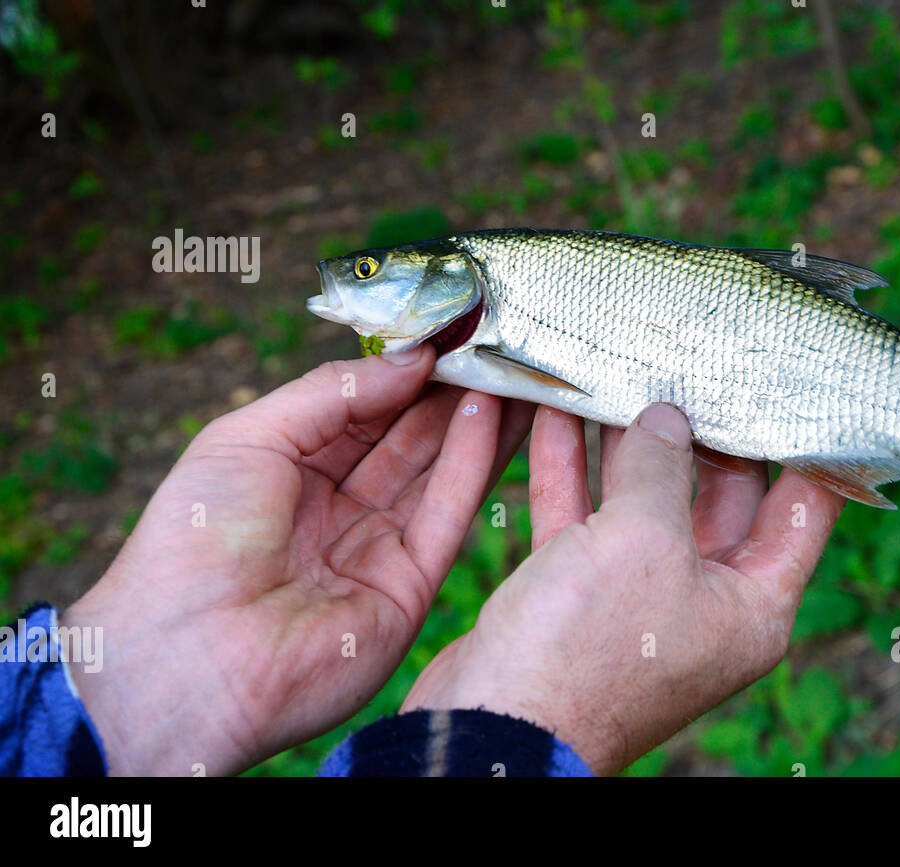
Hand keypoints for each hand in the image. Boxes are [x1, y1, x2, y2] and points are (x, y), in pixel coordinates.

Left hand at [63, 344, 532, 774]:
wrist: (189, 659)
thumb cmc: (194, 541)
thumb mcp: (248, 438)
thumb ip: (333, 392)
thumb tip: (412, 358)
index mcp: (290, 474)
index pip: (362, 411)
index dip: (403, 372)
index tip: (446, 331)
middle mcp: (337, 511)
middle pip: (408, 439)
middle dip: (450, 390)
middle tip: (495, 341)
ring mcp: (375, 550)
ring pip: (438, 472)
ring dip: (476, 419)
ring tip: (512, 364)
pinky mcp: (409, 589)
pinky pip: (446, 515)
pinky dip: (472, 463)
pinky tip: (491, 414)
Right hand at [400, 403, 843, 774]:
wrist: (491, 730)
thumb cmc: (583, 654)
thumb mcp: (642, 542)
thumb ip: (661, 468)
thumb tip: (666, 418)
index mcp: (752, 603)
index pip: (804, 507)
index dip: (805, 443)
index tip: (798, 384)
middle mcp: (705, 602)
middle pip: (719, 497)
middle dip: (701, 429)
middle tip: (694, 362)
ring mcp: (640, 600)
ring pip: (643, 503)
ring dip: (626, 442)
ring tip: (622, 371)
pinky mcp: (579, 597)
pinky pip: (585, 519)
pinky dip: (571, 470)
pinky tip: (557, 411)